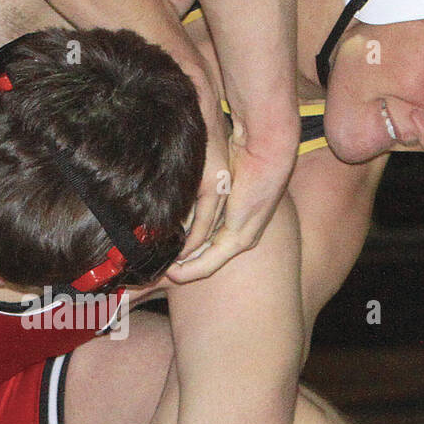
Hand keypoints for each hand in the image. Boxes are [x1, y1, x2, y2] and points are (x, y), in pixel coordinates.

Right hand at [176, 64, 229, 264]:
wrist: (266, 146)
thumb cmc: (238, 147)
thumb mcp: (211, 170)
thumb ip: (195, 185)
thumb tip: (172, 189)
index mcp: (237, 212)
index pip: (207, 236)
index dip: (185, 246)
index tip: (163, 254)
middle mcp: (242, 229)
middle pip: (207, 254)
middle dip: (183, 264)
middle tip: (157, 273)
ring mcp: (243, 235)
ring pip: (208, 261)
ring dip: (185, 270)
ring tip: (162, 277)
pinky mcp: (240, 237)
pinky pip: (212, 260)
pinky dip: (193, 268)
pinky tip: (175, 274)